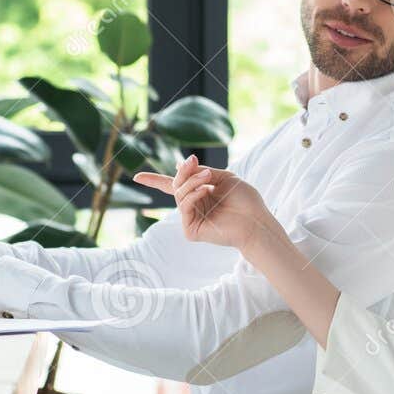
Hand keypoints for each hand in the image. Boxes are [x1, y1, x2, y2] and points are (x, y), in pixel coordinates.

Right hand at [133, 154, 276, 250]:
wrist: (256, 221)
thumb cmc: (245, 201)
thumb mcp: (224, 177)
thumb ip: (202, 172)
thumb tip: (182, 163)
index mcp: (199, 194)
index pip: (173, 186)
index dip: (154, 181)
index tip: (137, 177)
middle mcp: (193, 207)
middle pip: (175, 185)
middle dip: (183, 173)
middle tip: (195, 162)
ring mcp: (191, 219)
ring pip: (179, 194)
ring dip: (192, 182)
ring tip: (208, 179)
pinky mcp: (191, 230)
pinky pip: (184, 206)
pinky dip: (193, 195)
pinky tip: (207, 192)